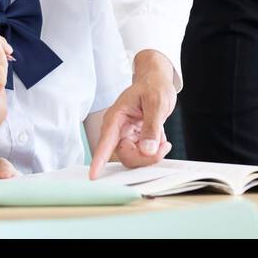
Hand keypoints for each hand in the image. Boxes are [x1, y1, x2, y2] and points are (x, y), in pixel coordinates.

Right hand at [89, 51, 174, 178]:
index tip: (93, 175)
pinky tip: (161, 139)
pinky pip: (142, 156)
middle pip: (125, 156)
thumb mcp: (156, 102)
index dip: (99, 159)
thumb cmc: (153, 86)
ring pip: (134, 159)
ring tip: (164, 141)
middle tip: (164, 146)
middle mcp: (118, 130)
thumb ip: (152, 126)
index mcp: (116, 118)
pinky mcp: (135, 141)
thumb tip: (148, 149)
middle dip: (145, 158)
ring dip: (152, 156)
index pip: (106, 142)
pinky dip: (155, 152)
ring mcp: (126, 137)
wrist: (156, 82)